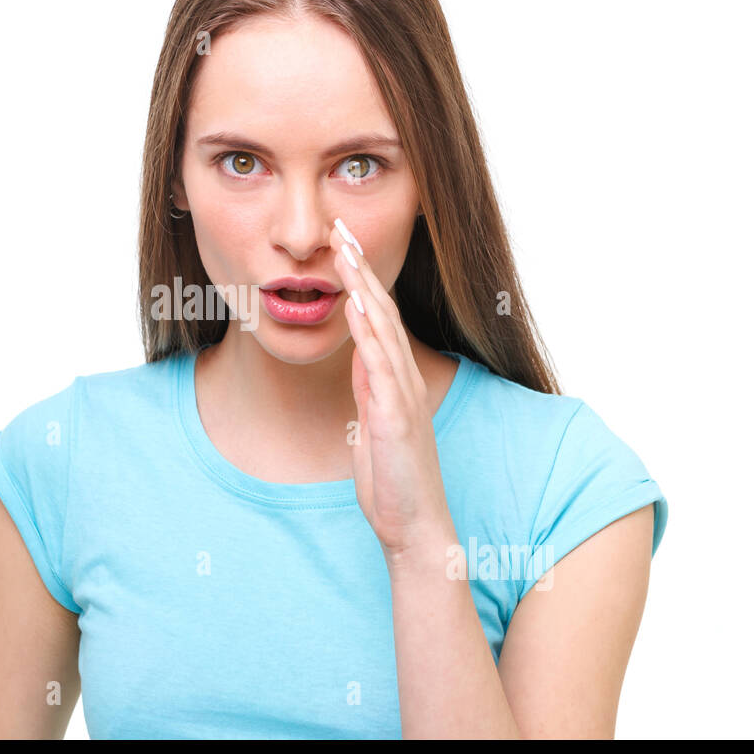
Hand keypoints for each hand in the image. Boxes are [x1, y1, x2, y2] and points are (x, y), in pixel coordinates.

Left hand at [332, 218, 451, 565]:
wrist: (413, 526)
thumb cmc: (392, 481)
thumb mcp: (371, 424)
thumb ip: (368, 390)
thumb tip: (359, 358)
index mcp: (396, 380)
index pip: (378, 317)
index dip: (360, 278)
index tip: (341, 244)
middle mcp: (405, 379)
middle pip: (383, 310)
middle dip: (361, 266)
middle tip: (340, 226)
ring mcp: (403, 395)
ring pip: (384, 328)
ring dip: (364, 286)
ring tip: (345, 249)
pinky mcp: (397, 416)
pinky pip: (381, 365)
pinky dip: (370, 332)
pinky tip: (357, 304)